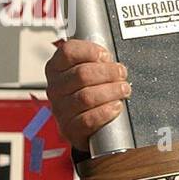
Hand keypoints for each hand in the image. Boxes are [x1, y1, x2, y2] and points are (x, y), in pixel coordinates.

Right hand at [44, 37, 129, 153]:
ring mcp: (60, 109)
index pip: (68, 51)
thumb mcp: (89, 71)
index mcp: (57, 68)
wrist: (86, 126)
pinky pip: (88, 120)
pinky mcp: (69, 129)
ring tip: (123, 90)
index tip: (106, 56)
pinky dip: (106, 112)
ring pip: (87, 97)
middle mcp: (55, 88)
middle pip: (82, 74)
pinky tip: (116, 106)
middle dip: (108, 72)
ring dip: (111, 91)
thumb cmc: (89, 92)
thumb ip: (96, 60)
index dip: (91, 51)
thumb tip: (109, 56)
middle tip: (122, 74)